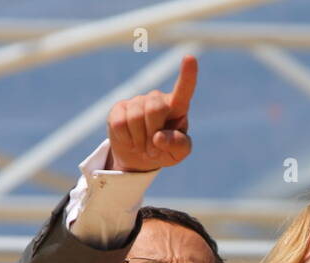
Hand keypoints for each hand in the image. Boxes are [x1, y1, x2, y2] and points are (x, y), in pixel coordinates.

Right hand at [106, 54, 196, 172]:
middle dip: (153, 132)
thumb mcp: (178, 154)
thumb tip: (160, 136)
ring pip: (135, 118)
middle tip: (153, 149)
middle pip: (154, 108)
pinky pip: (120, 124)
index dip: (187, 75)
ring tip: (143, 146)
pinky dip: (126, 139)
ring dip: (140, 140)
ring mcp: (138, 101)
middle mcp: (158, 99)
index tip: (190, 58)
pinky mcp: (119, 108)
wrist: (140, 158)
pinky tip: (130, 140)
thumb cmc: (164, 151)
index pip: (184, 89)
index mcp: (177, 107)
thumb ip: (178, 146)